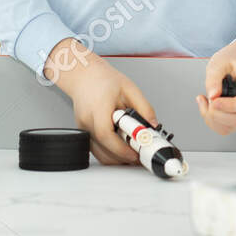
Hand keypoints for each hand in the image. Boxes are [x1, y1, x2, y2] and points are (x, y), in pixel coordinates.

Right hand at [43, 37, 157, 165]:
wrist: (84, 76)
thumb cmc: (103, 80)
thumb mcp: (130, 89)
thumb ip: (144, 108)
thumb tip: (153, 125)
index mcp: (98, 108)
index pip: (105, 134)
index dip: (121, 148)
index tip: (136, 153)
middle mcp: (87, 121)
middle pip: (102, 150)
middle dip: (122, 157)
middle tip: (140, 156)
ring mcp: (83, 129)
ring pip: (98, 153)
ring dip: (116, 158)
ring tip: (134, 152)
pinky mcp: (84, 133)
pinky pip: (96, 149)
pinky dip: (110, 153)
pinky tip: (123, 147)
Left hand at [195, 39, 235, 135]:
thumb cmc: (233, 62)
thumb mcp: (220, 62)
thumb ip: (215, 77)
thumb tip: (212, 94)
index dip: (231, 106)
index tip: (214, 101)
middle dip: (216, 113)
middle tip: (208, 97)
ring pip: (228, 128)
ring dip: (211, 118)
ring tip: (206, 101)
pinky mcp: (235, 119)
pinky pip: (222, 128)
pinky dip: (210, 121)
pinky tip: (207, 106)